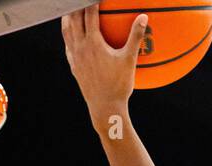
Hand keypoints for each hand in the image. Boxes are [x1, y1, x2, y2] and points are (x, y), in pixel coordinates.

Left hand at [61, 5, 147, 128]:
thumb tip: (144, 16)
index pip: (89, 13)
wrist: (105, 109)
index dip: (91, 0)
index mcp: (93, 43)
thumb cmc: (119, 85)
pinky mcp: (74, 67)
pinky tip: (71, 33)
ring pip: (66, 31)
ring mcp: (75, 58)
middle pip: (74, 18)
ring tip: (71, 8)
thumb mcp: (129, 60)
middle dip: (77, 5)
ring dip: (68, 17)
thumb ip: (135, 36)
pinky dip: (68, 35)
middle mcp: (80, 48)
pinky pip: (68, 46)